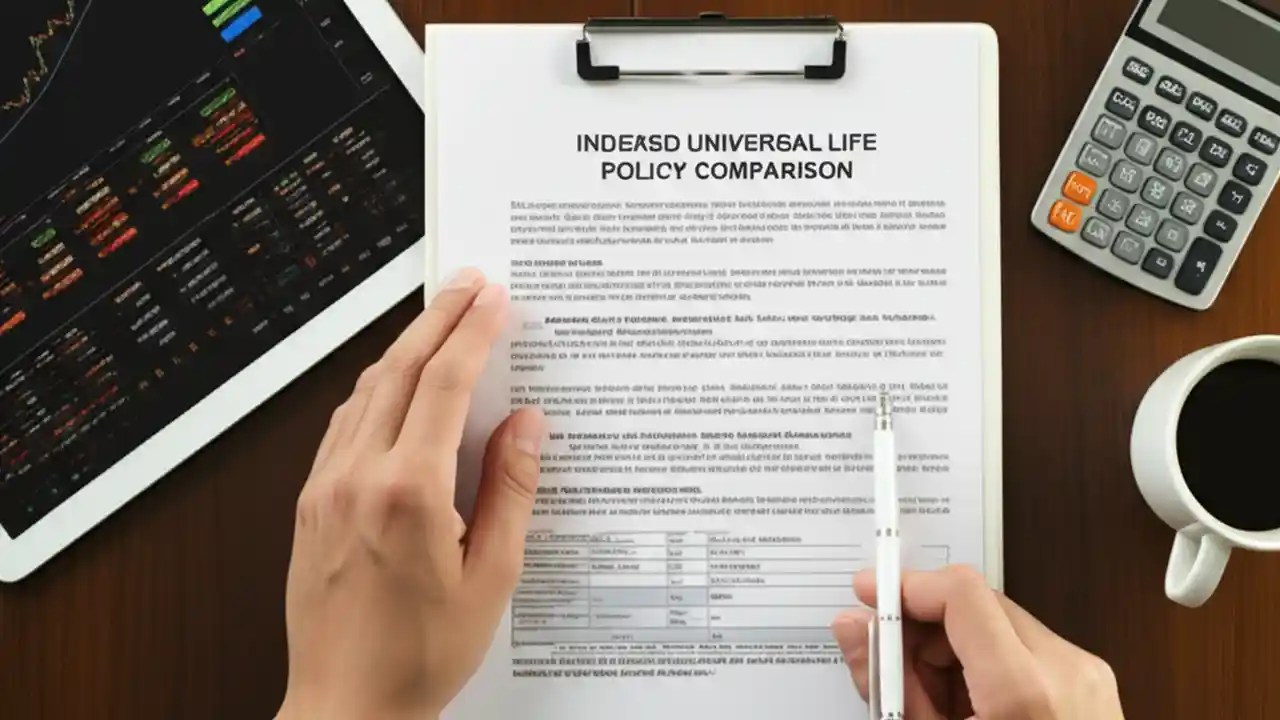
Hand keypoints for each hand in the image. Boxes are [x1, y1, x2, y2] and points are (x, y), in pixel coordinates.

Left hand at [275, 269, 546, 719]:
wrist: (346, 706)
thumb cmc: (419, 655)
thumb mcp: (491, 578)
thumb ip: (511, 490)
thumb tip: (526, 425)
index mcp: (409, 492)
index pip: (446, 385)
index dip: (474, 332)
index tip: (495, 298)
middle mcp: (358, 477)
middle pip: (400, 370)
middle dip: (439, 317)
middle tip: (469, 282)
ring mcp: (325, 487)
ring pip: (365, 390)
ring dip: (404, 347)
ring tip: (438, 320)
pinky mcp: (309, 503)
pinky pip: (341, 423)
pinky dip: (373, 388)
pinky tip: (392, 385)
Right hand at [831, 566, 1124, 719]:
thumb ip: (889, 685)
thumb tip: (856, 631)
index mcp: (1025, 691)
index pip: (961, 594)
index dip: (907, 588)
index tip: (870, 595)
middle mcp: (1066, 669)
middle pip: (976, 604)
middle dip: (924, 626)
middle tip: (891, 666)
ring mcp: (1086, 674)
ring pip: (998, 623)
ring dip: (953, 648)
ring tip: (936, 705)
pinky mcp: (1092, 682)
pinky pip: (1024, 648)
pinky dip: (985, 665)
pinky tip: (969, 709)